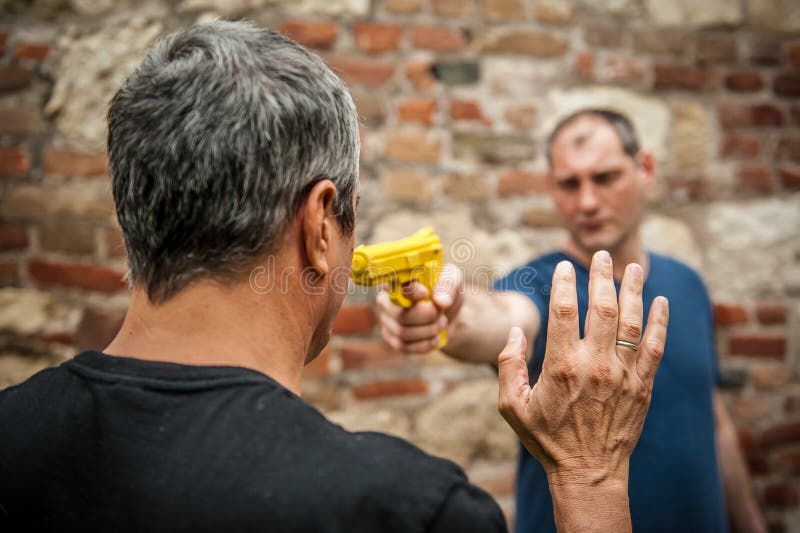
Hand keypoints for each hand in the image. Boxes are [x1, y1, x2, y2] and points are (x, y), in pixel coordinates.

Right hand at [376, 264, 462, 352]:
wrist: (448, 313)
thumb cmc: (446, 290)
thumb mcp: (453, 280)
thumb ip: (448, 286)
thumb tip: (441, 302)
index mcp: (397, 280)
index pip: (394, 286)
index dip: (410, 292)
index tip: (426, 293)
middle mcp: (386, 300)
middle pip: (400, 315)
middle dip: (427, 316)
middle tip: (440, 312)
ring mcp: (387, 321)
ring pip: (403, 333)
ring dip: (429, 330)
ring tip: (442, 322)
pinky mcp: (392, 339)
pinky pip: (404, 346)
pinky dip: (425, 344)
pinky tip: (435, 337)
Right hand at [498, 250, 667, 488]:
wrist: (588, 473)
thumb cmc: (547, 439)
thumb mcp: (512, 407)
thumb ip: (509, 366)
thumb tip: (517, 333)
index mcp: (561, 366)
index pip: (564, 312)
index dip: (563, 284)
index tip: (564, 267)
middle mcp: (595, 365)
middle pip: (602, 308)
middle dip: (601, 277)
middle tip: (601, 256)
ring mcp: (623, 375)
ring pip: (632, 322)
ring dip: (634, 291)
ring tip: (633, 267)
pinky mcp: (642, 387)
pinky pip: (655, 348)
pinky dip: (660, 323)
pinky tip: (661, 302)